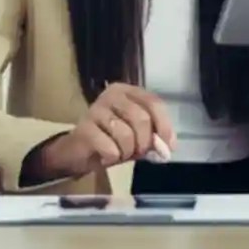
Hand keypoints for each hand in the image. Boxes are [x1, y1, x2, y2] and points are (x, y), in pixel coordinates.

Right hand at [29, 83, 176, 181]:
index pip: (153, 103)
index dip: (164, 126)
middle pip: (141, 118)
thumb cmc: (112, 140)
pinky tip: (106, 155)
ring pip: (126, 134)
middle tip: (137, 152)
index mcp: (127, 91)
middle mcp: (111, 95)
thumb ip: (153, 138)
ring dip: (127, 151)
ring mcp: (96, 109)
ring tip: (119, 153)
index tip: (169, 147)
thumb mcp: (138, 137)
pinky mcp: (84, 128)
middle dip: (144, 142)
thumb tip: (167, 147)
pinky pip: (110, 147)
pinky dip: (113, 157)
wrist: (79, 152)